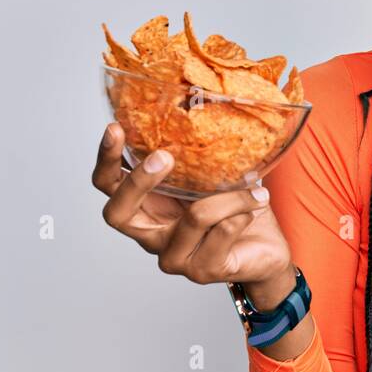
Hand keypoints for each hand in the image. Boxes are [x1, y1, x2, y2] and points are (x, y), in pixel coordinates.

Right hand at [92, 122, 293, 287]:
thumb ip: (199, 153)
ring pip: (192, 219)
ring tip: (256, 188)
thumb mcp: (214, 175)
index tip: (115, 128)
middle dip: (138, 182)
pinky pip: (221, 234)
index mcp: (148, 206)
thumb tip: (207, 100)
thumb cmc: (235, 209)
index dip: (105, 159)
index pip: (108, 185)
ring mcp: (174, 257)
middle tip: (164, 157)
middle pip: (118, 213)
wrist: (266, 249)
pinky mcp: (202, 270)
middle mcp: (152, 234)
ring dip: (228, 198)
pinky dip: (242, 213)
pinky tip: (257, 205)